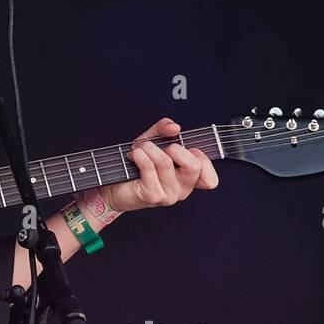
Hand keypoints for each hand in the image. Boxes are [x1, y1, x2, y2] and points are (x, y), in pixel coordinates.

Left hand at [78, 117, 219, 216]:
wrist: (113, 186)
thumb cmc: (136, 165)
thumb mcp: (153, 142)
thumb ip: (164, 130)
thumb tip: (175, 127)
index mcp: (188, 180)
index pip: (210, 180)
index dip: (203, 160)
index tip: (188, 148)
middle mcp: (182, 190)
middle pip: (193, 166)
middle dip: (174, 148)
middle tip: (159, 147)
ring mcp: (168, 196)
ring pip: (166, 162)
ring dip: (149, 148)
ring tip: (139, 149)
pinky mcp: (152, 196)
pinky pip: (149, 167)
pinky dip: (140, 155)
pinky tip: (134, 155)